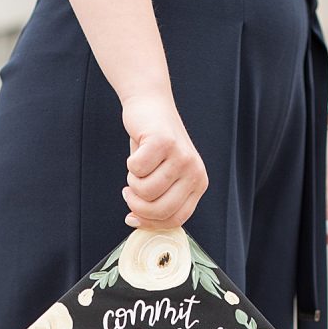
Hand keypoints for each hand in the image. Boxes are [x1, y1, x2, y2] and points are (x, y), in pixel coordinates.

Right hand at [120, 92, 208, 229]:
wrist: (150, 105)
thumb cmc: (154, 146)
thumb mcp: (163, 177)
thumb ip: (158, 201)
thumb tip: (136, 222)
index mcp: (198, 184)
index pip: (175, 220)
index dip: (150, 223)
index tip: (133, 217)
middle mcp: (194, 171)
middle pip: (160, 210)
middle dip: (137, 205)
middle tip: (129, 192)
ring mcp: (181, 156)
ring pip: (146, 191)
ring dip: (132, 182)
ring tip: (136, 169)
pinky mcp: (164, 142)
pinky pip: (137, 169)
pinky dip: (130, 163)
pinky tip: (137, 152)